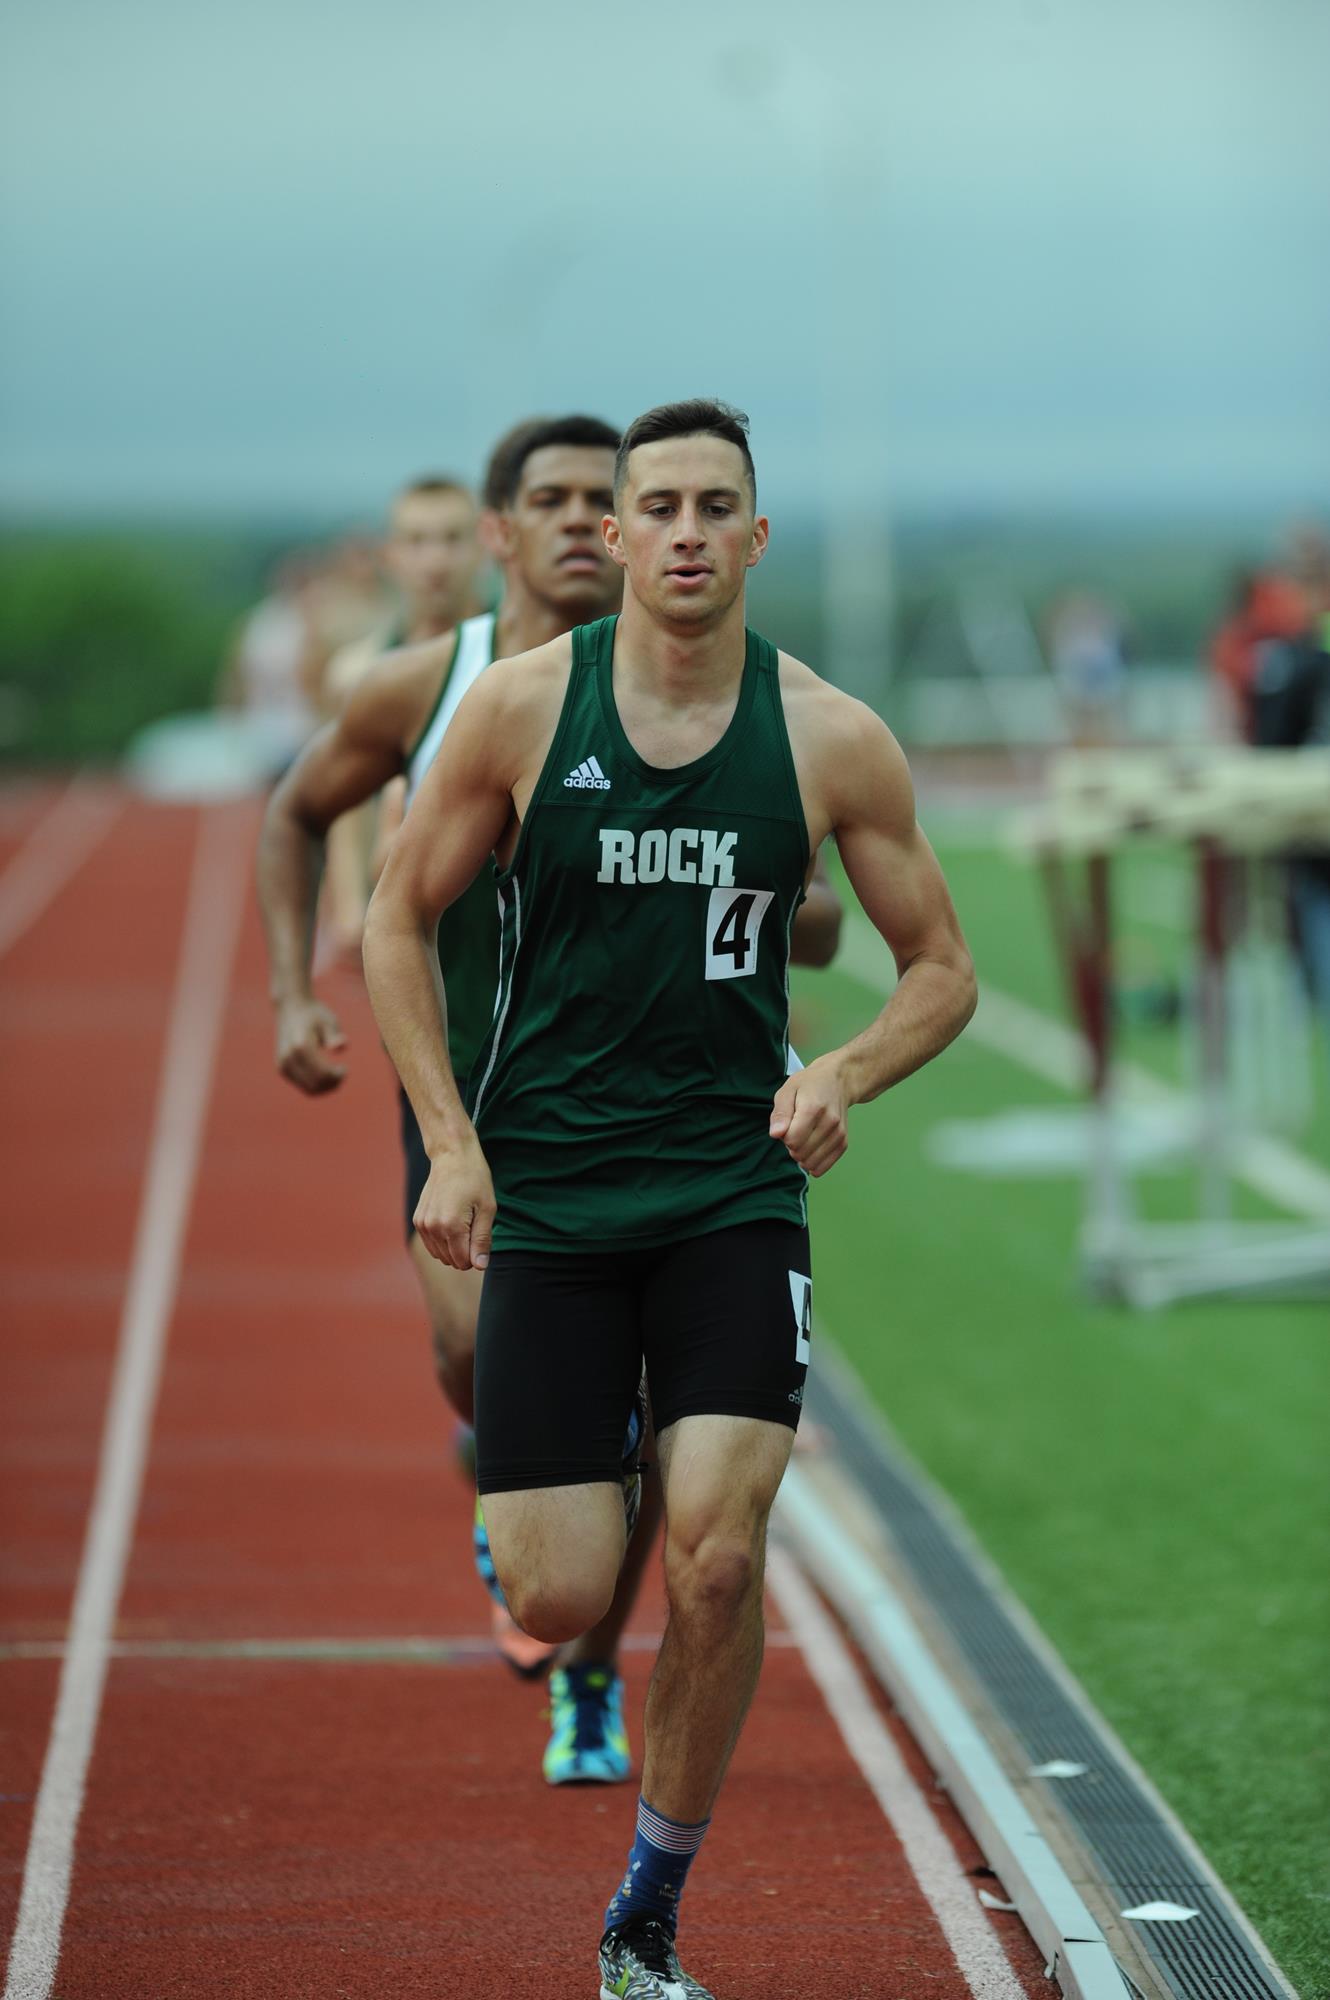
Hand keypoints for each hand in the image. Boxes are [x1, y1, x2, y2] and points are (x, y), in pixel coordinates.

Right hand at [275, 995, 347, 1094]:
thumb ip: (334, 1035)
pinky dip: (317, 1086)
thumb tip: (341, 1046)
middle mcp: (289, 1057)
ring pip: (310, 1089)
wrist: (291, 1008)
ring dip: (326, 1087)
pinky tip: (326, 1075)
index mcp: (300, 1046)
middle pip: (316, 1084)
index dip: (337, 1076)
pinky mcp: (282, 1069)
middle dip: (333, 1084)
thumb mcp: (328, 1020)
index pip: (322, 1073)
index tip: (345, 1068)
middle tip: (342, 1072)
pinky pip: (303, 1086)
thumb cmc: (315, 1014)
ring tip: (336, 1075)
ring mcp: (283, 1065)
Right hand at [414, 1140, 496, 1269]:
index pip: (463, 1262)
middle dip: (465, 1253)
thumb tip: (479, 1266)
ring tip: (463, 1223)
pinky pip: (431, 1245)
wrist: (452, 1156)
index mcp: (452, 1226)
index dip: (476, 1256)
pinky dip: (442, 1241)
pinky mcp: (418, 1220)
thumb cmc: (475, 1180)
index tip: (482, 1237)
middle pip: (451, 1261)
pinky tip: (451, 1222)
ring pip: (440, 1255)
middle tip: (474, 1227)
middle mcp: (433, 1228)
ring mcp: (423, 1224)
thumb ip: (482, 1240)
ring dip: (453, 1248)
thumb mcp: (487, 1209)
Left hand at [769, 1055, 850, 1177]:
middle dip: (791, 1146)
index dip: (784, 1136)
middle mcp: (830, 1123)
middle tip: (795, 1129)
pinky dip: (812, 1163)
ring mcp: (839, 1134)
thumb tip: (776, 1135)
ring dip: (801, 1155)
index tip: (788, 1123)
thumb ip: (780, 1113)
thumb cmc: (809, 1086)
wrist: (838, 1081)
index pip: (792, 1140)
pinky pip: (823, 1166)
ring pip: (811, 1163)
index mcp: (813, 1108)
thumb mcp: (788, 1090)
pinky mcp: (843, 1143)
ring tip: (804, 1137)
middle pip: (800, 1153)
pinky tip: (810, 1149)